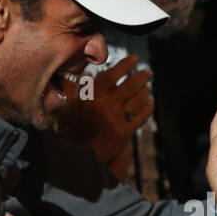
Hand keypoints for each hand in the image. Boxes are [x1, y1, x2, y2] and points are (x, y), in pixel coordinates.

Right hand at [55, 55, 152, 177]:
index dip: (125, 65)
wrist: (75, 156)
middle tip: (148, 72)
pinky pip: (141, 116)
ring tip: (148, 87)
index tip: (133, 59)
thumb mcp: (67, 105)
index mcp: (91, 96)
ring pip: (138, 100)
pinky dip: (148, 107)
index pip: (112, 74)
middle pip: (131, 85)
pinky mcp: (124, 133)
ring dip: (146, 91)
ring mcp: (116, 120)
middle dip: (142, 76)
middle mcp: (105, 106)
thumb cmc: (69, 129)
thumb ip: (73, 88)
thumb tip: (78, 71)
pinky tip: (149, 102)